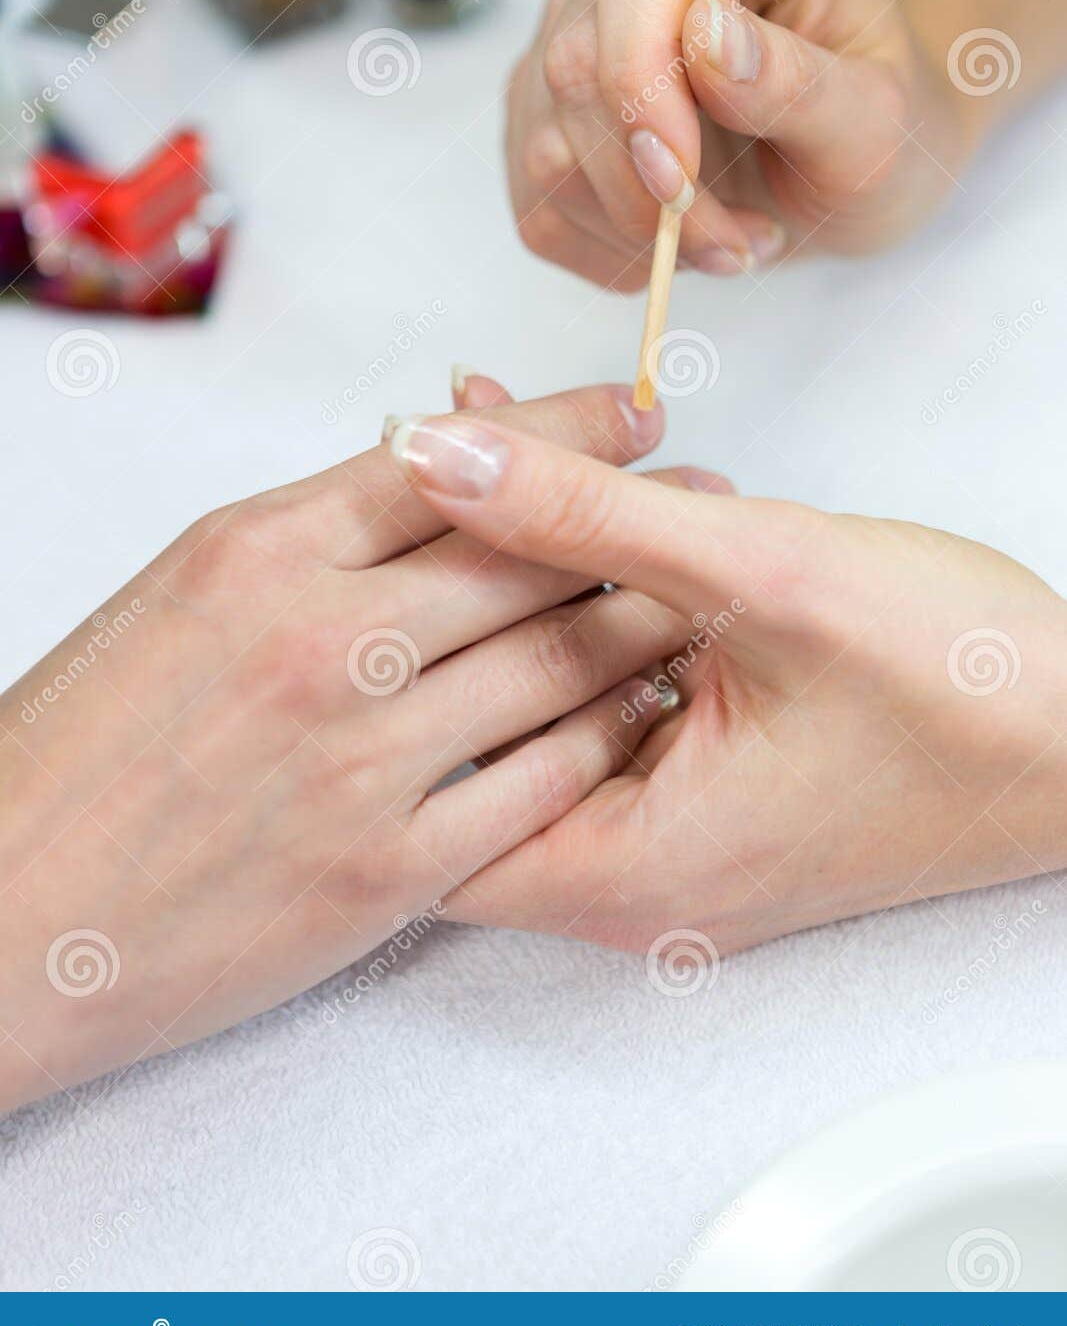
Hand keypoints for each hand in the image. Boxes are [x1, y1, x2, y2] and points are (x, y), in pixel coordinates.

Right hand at [0, 381, 704, 1109]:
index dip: (564, 429)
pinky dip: (602, 745)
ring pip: (551, 667)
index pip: (450, 463)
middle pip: (522, 556)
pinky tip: (643, 717)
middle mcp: (319, 641)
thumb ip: (305, 539)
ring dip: (640, 625)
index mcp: (256, 553)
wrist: (11, 914)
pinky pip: (536, 789)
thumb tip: (427, 477)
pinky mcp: (384, 870)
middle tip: (706, 490)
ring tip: (699, 595)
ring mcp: (358, 759)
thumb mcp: (177, 598)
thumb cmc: (79, 750)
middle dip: (635, 514)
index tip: (635, 411)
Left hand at [389, 406, 1066, 954]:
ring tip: (499, 445)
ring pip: (547, 706)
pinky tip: (587, 501)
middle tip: (427, 454)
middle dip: (448, 591)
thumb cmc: (962, 686)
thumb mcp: (758, 572)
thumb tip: (435, 454)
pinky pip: (616, 696)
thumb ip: (581, 514)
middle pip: (478, 740)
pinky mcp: (712, 789)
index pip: (416, 815)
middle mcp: (634, 880)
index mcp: (623, 872)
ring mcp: (674, 838)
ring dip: (528, 579)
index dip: (377, 679)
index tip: (356, 558)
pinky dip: (596, 605)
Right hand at [507, 0, 968, 289]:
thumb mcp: (879, 123)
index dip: (638, 69)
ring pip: (548, 142)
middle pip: (577, 64)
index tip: (684, 179)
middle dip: (648, 189)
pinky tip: (678, 243)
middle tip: (739, 245)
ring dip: (636, 230)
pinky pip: (537, 194)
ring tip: (729, 243)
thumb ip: (798, 80)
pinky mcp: (550, 100)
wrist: (858, 165)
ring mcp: (584, 21)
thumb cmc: (886, 130)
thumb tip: (704, 35)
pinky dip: (608, 246)